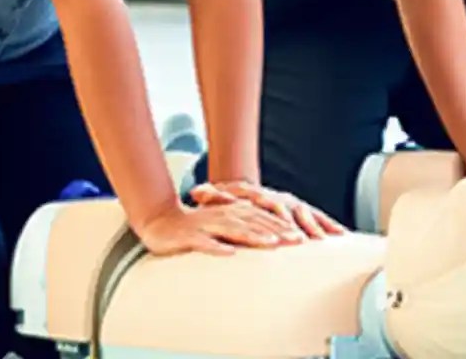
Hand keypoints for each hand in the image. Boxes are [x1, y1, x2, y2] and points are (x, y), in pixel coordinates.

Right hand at [133, 200, 300, 256]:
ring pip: (234, 230)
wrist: (161, 222)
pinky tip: (230, 253)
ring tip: (272, 244)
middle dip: (278, 231)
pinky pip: (205, 242)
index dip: (284, 226)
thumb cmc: (198, 227)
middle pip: (256, 223)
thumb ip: (248, 229)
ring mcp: (207, 225)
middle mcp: (224, 215)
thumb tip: (276, 239)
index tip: (305, 236)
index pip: (265, 219)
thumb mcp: (226, 226)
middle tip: (298, 240)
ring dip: (254, 236)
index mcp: (235, 212)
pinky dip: (217, 246)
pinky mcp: (190, 236)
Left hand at [190, 181, 346, 239]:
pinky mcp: (302, 210)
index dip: (275, 217)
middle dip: (299, 224)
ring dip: (317, 225)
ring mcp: (293, 203)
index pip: (270, 205)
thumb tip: (195, 191)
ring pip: (309, 213)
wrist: (247, 192)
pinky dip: (329, 224)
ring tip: (327, 238)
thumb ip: (210, 194)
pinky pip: (318, 216)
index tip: (280, 229)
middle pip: (292, 210)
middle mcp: (281, 198)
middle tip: (304, 239)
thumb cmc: (231, 200)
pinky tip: (340, 234)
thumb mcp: (219, 196)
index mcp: (263, 195)